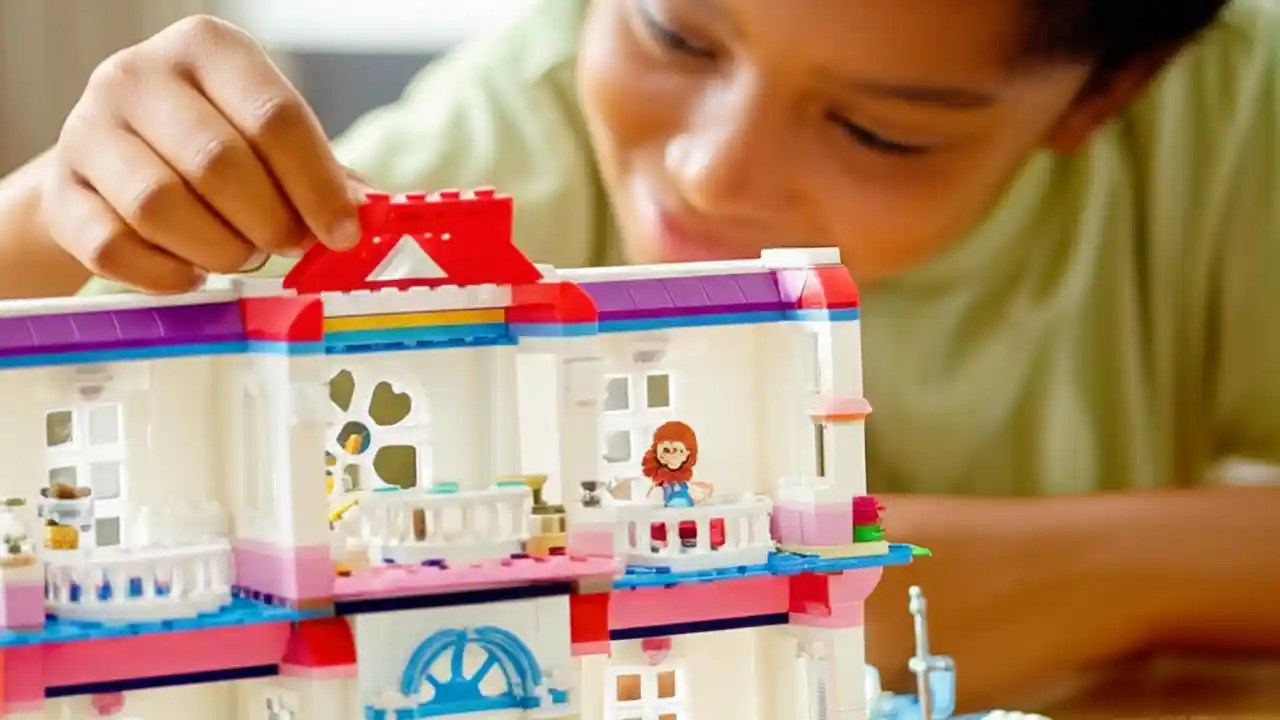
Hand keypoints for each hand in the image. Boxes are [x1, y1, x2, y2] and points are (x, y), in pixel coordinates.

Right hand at [41, 15, 363, 293]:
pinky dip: (165, 275)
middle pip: (219, 164)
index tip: (343, 234)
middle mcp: (140, 75)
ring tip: (239, 255)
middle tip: (287, 247)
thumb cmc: (211, 147)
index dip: (318, 186)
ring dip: (218, 249)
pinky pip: (114, 247)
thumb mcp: (269, 142)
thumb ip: (323, 174)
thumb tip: (367, 215)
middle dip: (268, 223)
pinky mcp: (60, 190)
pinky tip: (191, 275)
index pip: (276, 118)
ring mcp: (88, 128)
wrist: (111, 165)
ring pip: (161, 206)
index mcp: (210, 49)